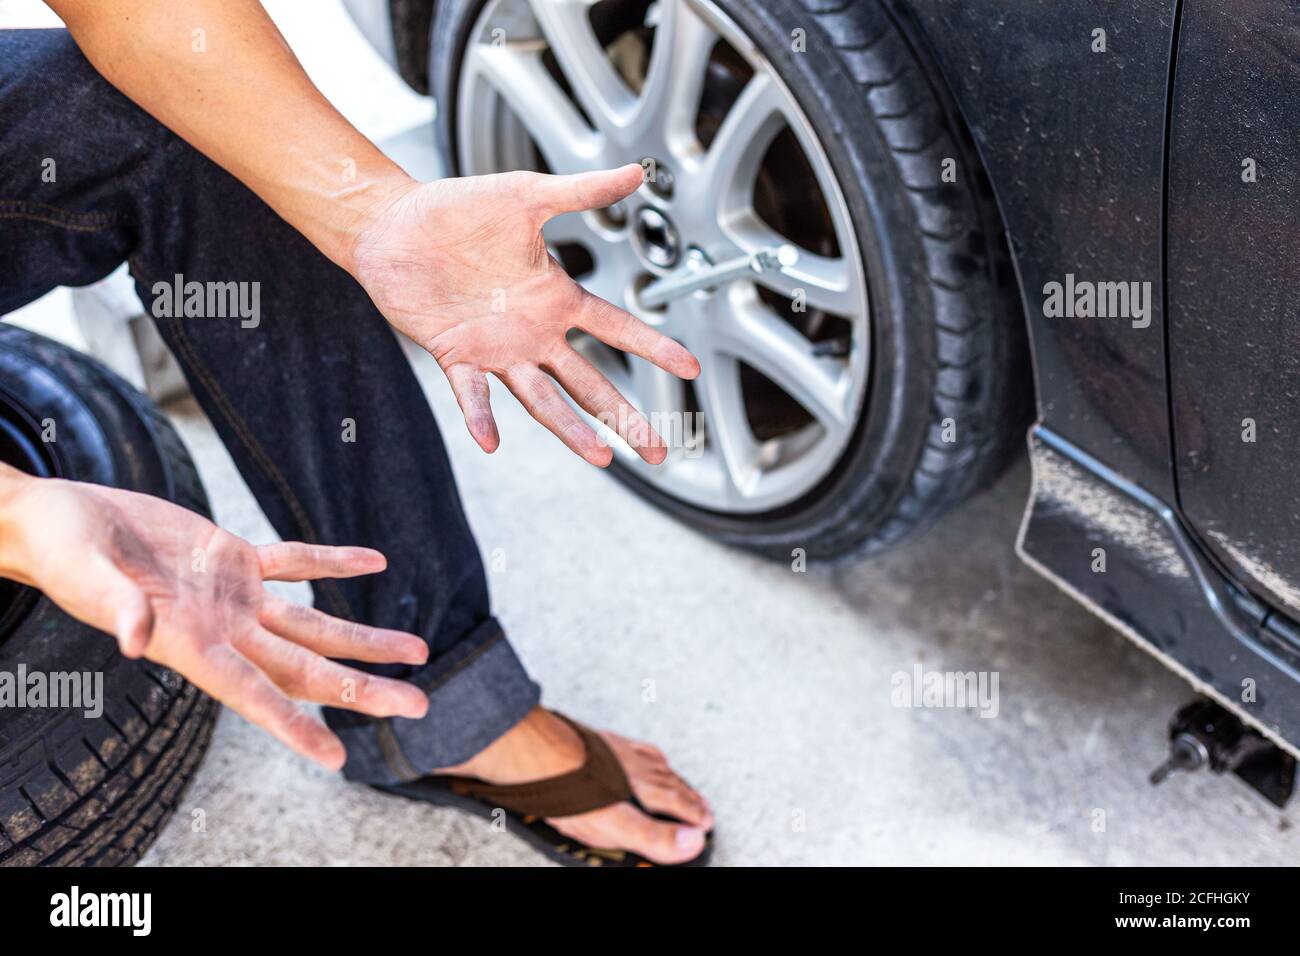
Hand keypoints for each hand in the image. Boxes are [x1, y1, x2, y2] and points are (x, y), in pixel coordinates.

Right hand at [0, 472, 428, 769]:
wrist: (60, 518)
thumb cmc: (60, 550)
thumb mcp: (81, 574)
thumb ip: (113, 606)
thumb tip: (134, 641)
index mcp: (187, 644)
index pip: (252, 694)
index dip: (292, 727)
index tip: (337, 758)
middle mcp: (221, 630)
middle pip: (306, 668)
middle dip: (363, 689)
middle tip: (419, 707)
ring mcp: (232, 596)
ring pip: (314, 623)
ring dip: (365, 638)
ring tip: (418, 651)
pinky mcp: (232, 557)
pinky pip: (294, 561)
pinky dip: (333, 562)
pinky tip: (374, 561)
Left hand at [349, 165, 699, 465]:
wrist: (393, 224)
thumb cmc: (457, 209)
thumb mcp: (528, 196)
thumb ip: (582, 192)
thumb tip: (637, 173)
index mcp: (556, 298)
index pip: (619, 329)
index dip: (655, 348)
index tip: (691, 368)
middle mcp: (534, 333)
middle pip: (591, 383)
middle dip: (626, 417)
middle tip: (659, 450)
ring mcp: (497, 349)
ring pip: (544, 398)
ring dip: (571, 429)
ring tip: (602, 458)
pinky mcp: (457, 355)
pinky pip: (473, 393)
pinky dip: (481, 416)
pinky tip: (491, 441)